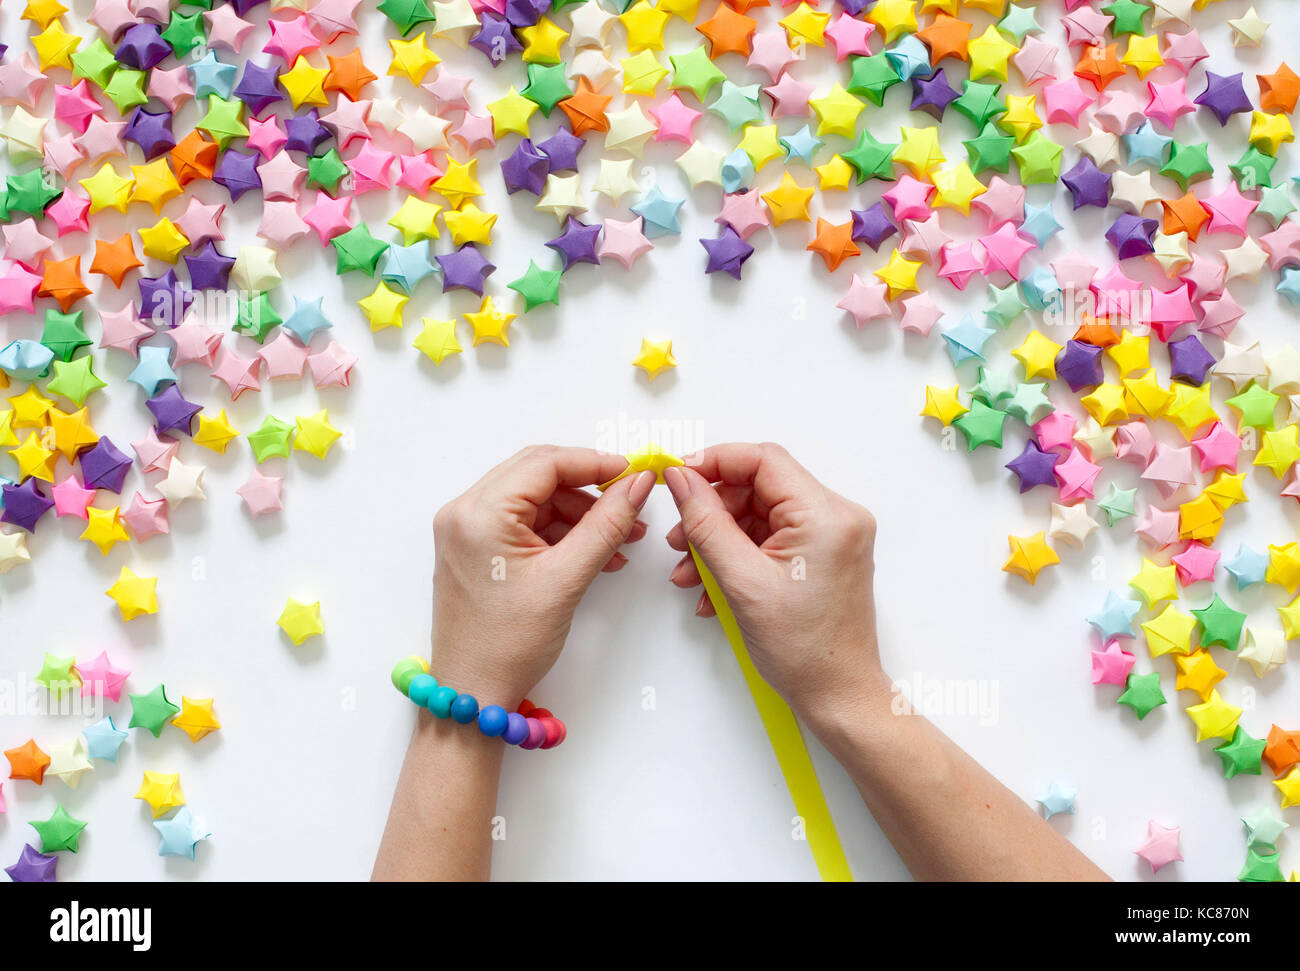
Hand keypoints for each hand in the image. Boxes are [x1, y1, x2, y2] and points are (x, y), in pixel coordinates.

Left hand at [430, 446, 654, 705]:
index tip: (634, 475)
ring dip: (579, 513)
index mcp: (478, 513)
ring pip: (534, 499)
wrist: (473, 695)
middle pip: (538, 475)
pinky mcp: (474, 550)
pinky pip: (524, 523)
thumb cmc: (508, 645)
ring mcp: (466, 531)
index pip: (544, 463)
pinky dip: (560, 532)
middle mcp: (464, 512)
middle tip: (630, 503)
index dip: (595, 463)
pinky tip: (595, 552)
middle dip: (589, 488)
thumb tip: (639, 483)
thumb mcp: (566, 579)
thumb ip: (607, 524)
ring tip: (621, 539)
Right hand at [664, 443, 885, 718]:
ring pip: (759, 514)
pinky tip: (713, 587)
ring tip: (690, 573)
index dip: (714, 463)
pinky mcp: (823, 554)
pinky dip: (738, 555)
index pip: (763, 460)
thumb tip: (681, 480)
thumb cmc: (804, 650)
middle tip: (679, 539)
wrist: (837, 695)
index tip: (678, 478)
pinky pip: (770, 537)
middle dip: (712, 512)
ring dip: (719, 539)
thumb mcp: (741, 582)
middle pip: (759, 486)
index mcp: (827, 515)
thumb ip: (706, 524)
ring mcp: (832, 536)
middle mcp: (837, 517)